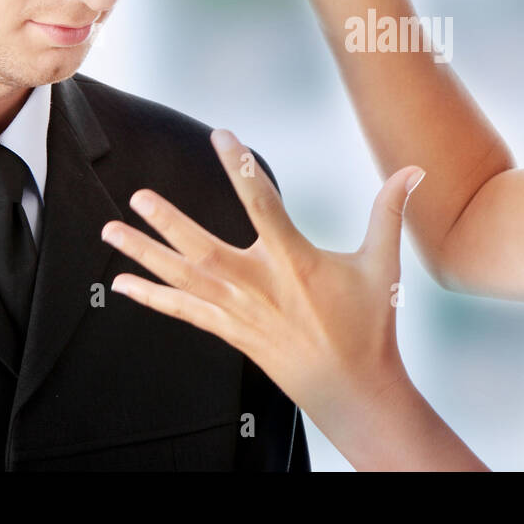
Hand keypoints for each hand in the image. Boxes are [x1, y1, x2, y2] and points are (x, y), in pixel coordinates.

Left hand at [101, 128, 425, 448]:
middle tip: (139, 196)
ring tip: (111, 231)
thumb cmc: (367, 326)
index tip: (223, 136)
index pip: (262, 201)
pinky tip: (123, 284)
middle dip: (168, 221)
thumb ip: (389, 213)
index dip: (241, 166)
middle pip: (202, 247)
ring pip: (181, 278)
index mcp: (294, 261)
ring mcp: (238, 311)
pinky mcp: (229, 332)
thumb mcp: (382, 264)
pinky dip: (150, 296)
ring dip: (143, 254)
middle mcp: (258, 285)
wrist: (352, 387)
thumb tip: (412, 171)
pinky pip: (181, 311)